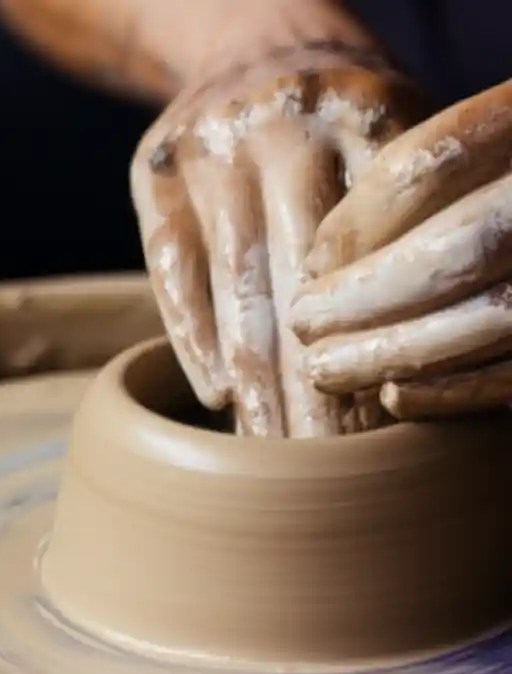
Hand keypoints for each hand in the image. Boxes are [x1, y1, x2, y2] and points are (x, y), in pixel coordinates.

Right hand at [132, 41, 420, 435]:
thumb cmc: (341, 115)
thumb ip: (407, 220)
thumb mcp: (394, 135)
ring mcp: (212, 151)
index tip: (390, 426)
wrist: (248, 33)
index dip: (381, 341)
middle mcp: (288, 128)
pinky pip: (171, 267)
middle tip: (329, 469)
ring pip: (236, 285)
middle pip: (306, 282)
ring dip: (255, 380)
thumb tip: (421, 354)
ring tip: (271, 455)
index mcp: (369, 115)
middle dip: (319, 385)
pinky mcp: (155, 174)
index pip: (380, 254)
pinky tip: (214, 394)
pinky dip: (192, 335)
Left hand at [292, 79, 511, 419]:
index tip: (307, 269)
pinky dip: (457, 390)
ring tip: (326, 370)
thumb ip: (407, 191)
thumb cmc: (482, 191)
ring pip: (497, 314)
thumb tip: (317, 266)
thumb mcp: (464, 154)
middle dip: (368, 297)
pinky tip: (393, 395)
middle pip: (465, 246)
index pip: (430, 165)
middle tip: (304, 327)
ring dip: (397, 352)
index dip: (357, 224)